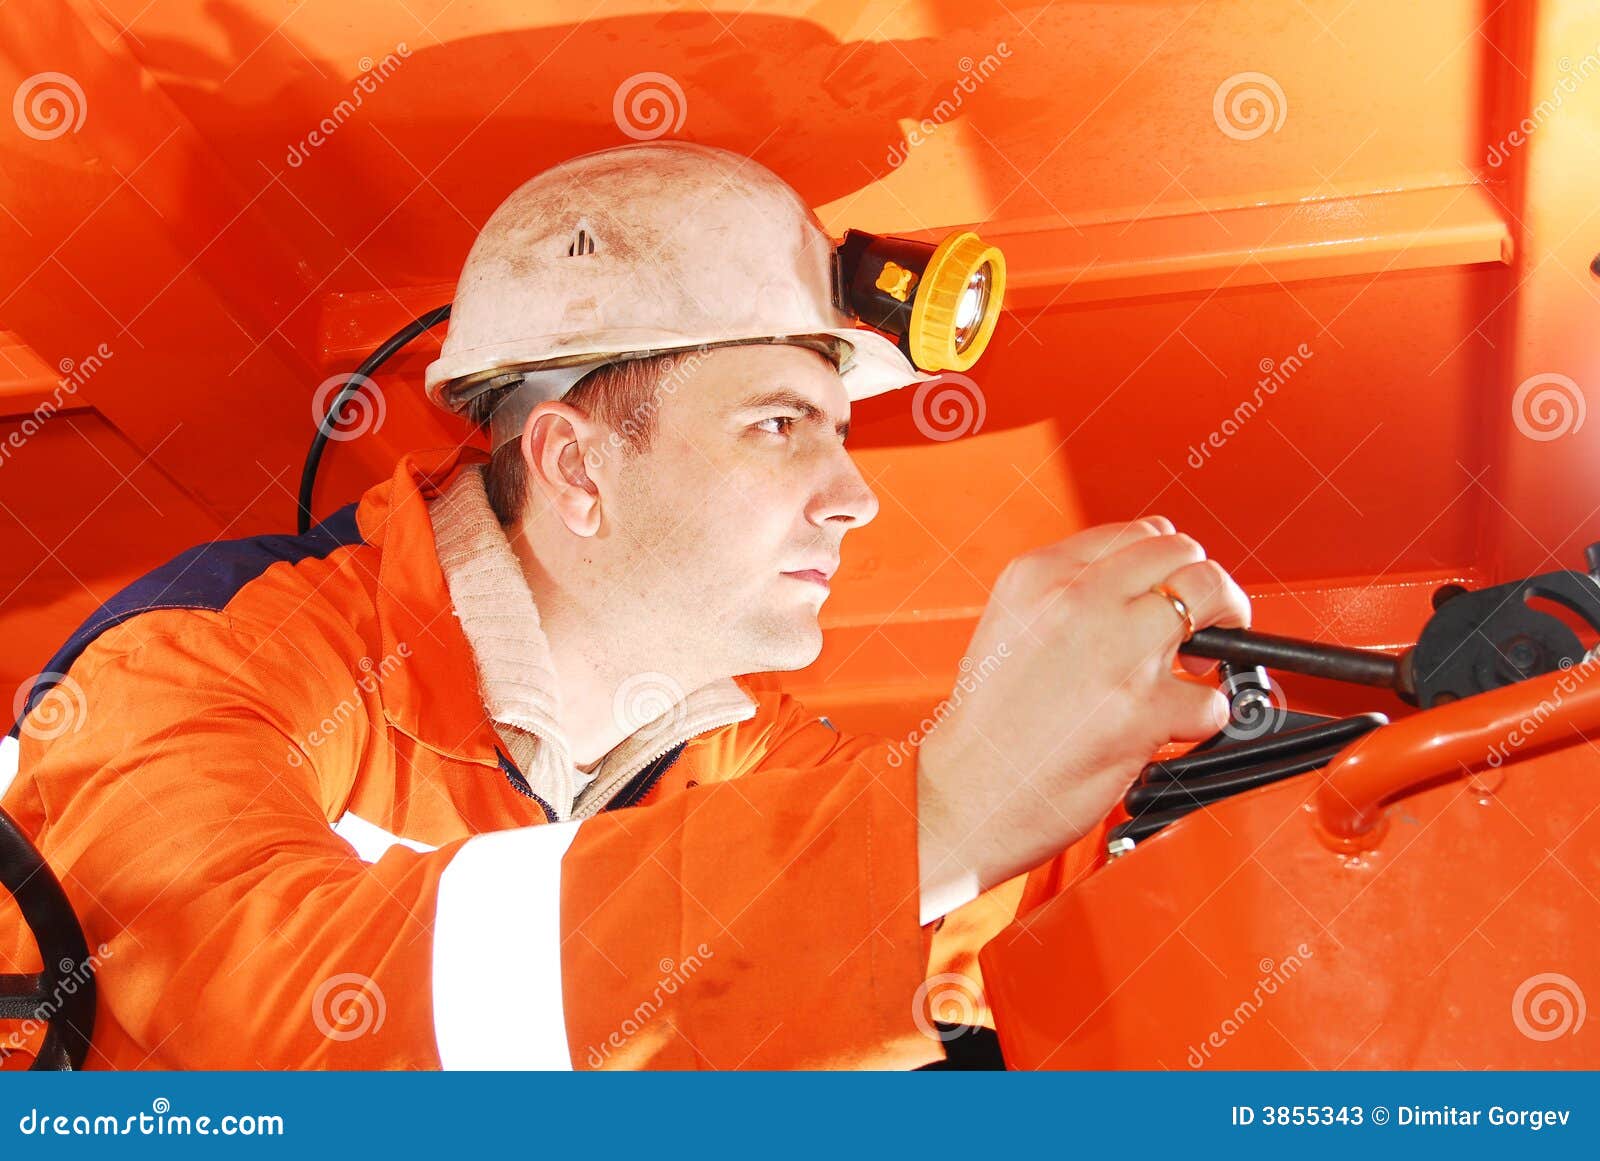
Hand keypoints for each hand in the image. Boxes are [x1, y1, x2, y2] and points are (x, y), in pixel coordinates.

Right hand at [914, 517, 1250, 919]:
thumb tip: (1137, 589)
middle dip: (1207, 588)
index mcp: (1041, 574)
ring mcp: (1116, 650)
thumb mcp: (1009, 627)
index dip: (1167, 563)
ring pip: (1213, 597)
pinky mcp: (1143, 709)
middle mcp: (1080, 600)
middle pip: (1185, 554)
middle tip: (1207, 621)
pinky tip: (1171, 726)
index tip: (1169, 590)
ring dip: (1224, 632)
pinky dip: (1204, 716)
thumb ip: (1068, 596)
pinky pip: (1212, 697)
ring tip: (1201, 666)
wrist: (965, 794)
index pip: (1139, 532)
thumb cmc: (986, 726)